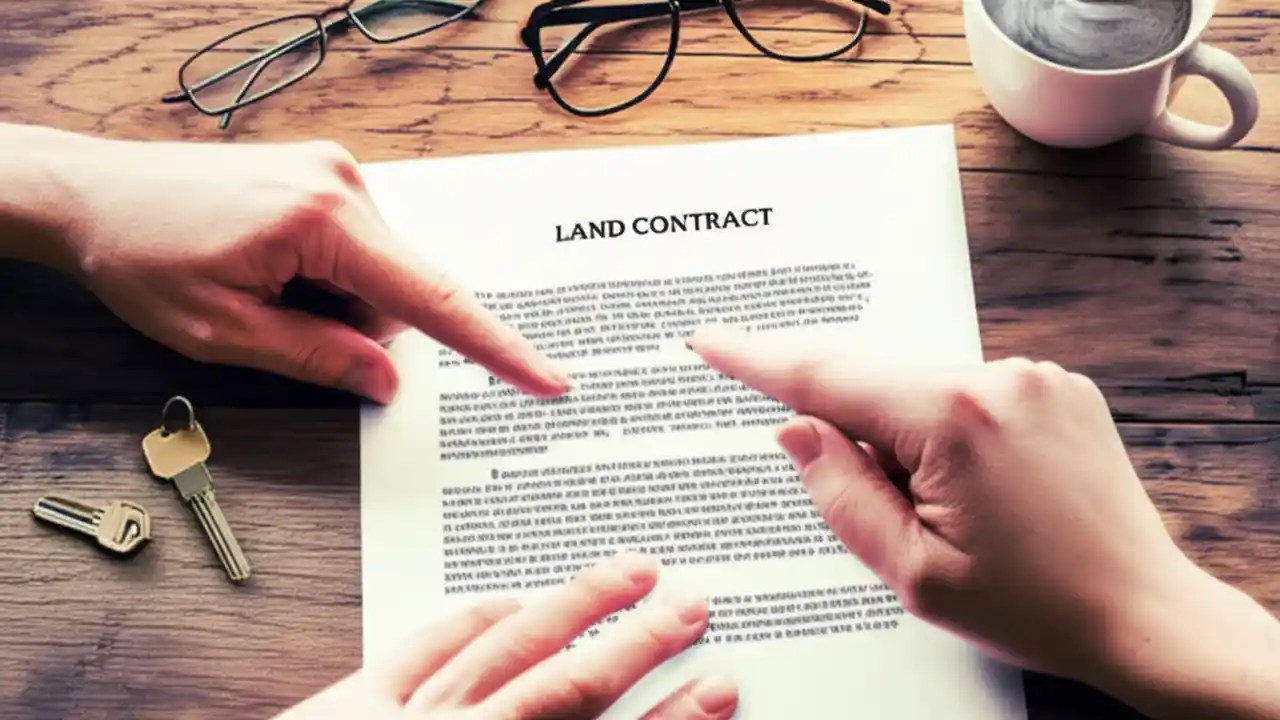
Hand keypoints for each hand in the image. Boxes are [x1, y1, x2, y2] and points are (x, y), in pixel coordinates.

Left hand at [44, 131, 566, 401]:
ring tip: (262, 288)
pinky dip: (328, 276)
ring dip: (335, 301)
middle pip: (399, 290)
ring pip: (376, 273)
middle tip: (277, 323)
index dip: (495, 347)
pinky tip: (273, 268)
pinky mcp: (324, 177)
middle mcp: (343, 183)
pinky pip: (357, 247)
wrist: (91, 192)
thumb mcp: (225, 333)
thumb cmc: (142, 253)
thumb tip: (388, 380)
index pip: (430, 299)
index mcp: (323, 220)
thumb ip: (319, 358)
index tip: (545, 378)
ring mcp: (335, 174)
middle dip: (355, 325)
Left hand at [277, 554, 735, 719]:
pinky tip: (511, 599)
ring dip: (571, 605)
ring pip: (505, 646)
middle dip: (636, 643)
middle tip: (689, 606)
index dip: (673, 718)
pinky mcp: (351, 704)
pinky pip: (422, 645)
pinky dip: (473, 616)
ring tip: (623, 571)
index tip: (720, 686)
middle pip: (565, 685)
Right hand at [689, 325, 1279, 718]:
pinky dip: (948, 432)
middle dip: (860, 441)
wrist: (1143, 617)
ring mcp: (1036, 377)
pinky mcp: (1058, 387)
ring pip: (922, 392)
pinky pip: (968, 394)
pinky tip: (985, 495)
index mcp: (954, 418)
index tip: (711, 340)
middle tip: (900, 518)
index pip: (827, 377)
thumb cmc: (1034, 605)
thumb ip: (839, 491)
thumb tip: (796, 428)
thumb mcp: (911, 570)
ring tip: (960, 518)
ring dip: (909, 441)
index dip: (757, 360)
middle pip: (878, 388)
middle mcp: (999, 377)